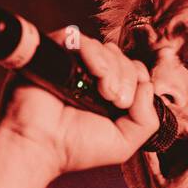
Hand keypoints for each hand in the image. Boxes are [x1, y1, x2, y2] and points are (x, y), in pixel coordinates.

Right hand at [0, 32, 159, 178]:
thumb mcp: (124, 142)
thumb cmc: (76, 147)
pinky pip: (81, 39)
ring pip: (106, 49)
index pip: (134, 71)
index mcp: (107, 92)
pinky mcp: (54, 53)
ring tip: (105, 93)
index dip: (139, 80)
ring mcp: (73, 63)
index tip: (127, 103)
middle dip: (128, 78)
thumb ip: (147, 119)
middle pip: (123, 58)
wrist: (39, 145)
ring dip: (114, 69)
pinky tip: (95, 75)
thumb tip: (148, 86)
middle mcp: (90, 76)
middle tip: (115, 101)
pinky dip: (95, 54)